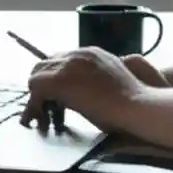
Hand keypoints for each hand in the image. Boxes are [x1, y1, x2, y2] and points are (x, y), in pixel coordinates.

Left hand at [19, 48, 168, 132]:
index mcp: (91, 53)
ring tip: (43, 118)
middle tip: (46, 110)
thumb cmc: (132, 102)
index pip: (59, 61)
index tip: (55, 100)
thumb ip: (94, 81)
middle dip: (42, 88)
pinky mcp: (60, 80)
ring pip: (36, 76)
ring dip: (37, 98)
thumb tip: (80, 94)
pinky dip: (34, 106)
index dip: (54, 81)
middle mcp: (77, 54)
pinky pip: (36, 89)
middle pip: (43, 65)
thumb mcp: (111, 84)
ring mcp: (68, 65)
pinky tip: (40, 119)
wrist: (139, 106)